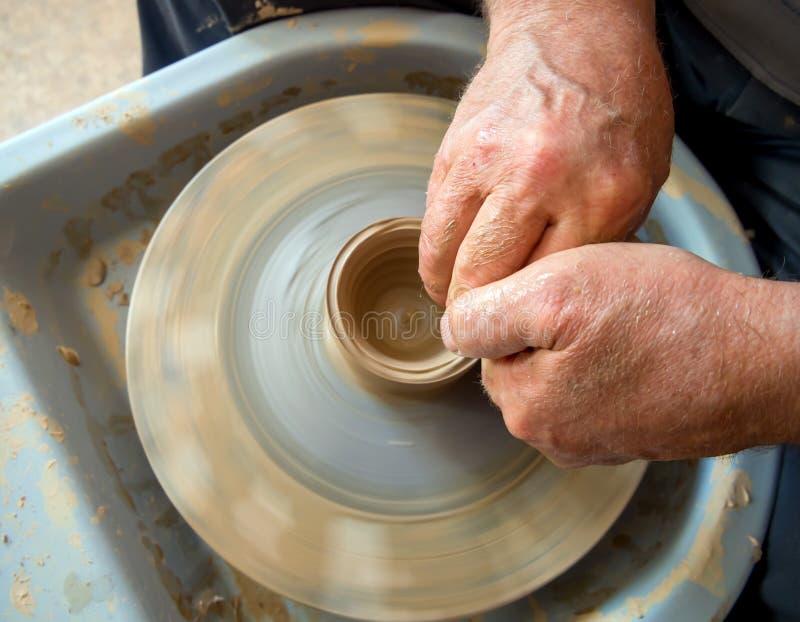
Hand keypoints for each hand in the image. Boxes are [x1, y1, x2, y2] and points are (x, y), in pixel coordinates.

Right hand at [419, 0, 673, 305]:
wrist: (572, 29)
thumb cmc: (616, 101)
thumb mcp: (640, 180)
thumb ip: (598, 242)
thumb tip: (552, 297)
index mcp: (601, 195)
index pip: (548, 291)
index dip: (530, 323)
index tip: (522, 337)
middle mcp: (539, 180)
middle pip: (488, 285)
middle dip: (481, 321)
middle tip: (485, 332)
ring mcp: (488, 164)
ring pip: (447, 262)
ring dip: (449, 292)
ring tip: (462, 303)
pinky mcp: (451, 154)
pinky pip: (431, 225)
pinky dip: (437, 255)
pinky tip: (450, 263)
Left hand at [440, 243, 799, 466]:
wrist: (763, 359)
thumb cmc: (670, 318)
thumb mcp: (557, 291)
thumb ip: (486, 313)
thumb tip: (450, 329)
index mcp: (526, 409)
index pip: (484, 342)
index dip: (517, 300)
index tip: (559, 289)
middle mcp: (554, 438)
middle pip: (519, 358)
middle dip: (546, 325)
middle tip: (596, 301)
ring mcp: (594, 442)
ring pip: (559, 369)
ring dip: (580, 341)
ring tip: (624, 320)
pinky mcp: (630, 434)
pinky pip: (598, 385)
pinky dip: (611, 360)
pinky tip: (642, 343)